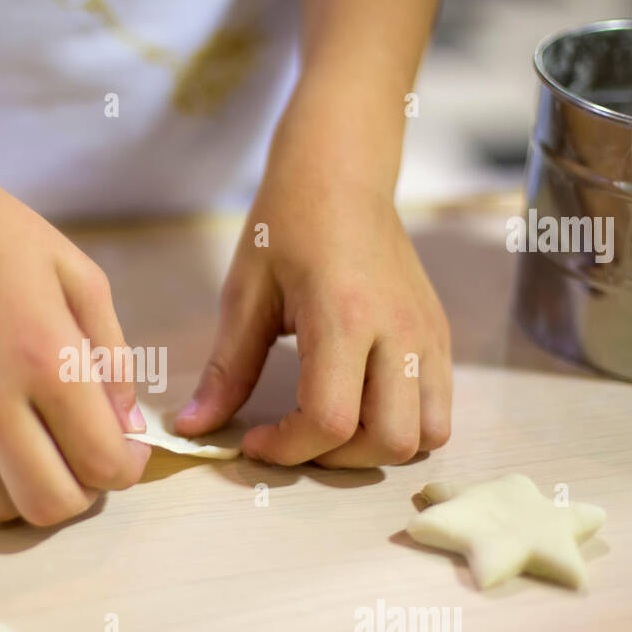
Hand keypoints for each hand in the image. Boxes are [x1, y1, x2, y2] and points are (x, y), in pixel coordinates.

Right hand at [0, 148, 150, 523]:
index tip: (122, 449)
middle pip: (49, 506)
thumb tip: (126, 432)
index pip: (103, 464)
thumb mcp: (80, 280)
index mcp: (46, 358)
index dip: (125, 468)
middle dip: (79, 493)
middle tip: (77, 459)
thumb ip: (114, 361)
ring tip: (29, 449)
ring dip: (22, 491)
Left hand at [174, 178, 451, 467]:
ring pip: (426, 435)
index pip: (329, 420)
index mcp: (345, 316)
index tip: (255, 440)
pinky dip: (402, 425)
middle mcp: (399, 331)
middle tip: (294, 437)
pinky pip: (438, 409)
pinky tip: (359, 405)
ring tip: (331, 426)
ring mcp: (428, 334)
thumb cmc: (289, 223)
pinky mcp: (439, 336)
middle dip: (335, 460)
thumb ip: (226, 370)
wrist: (342, 172)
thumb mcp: (245, 294)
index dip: (287, 449)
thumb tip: (192, 428)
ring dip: (376, 449)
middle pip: (388, 441)